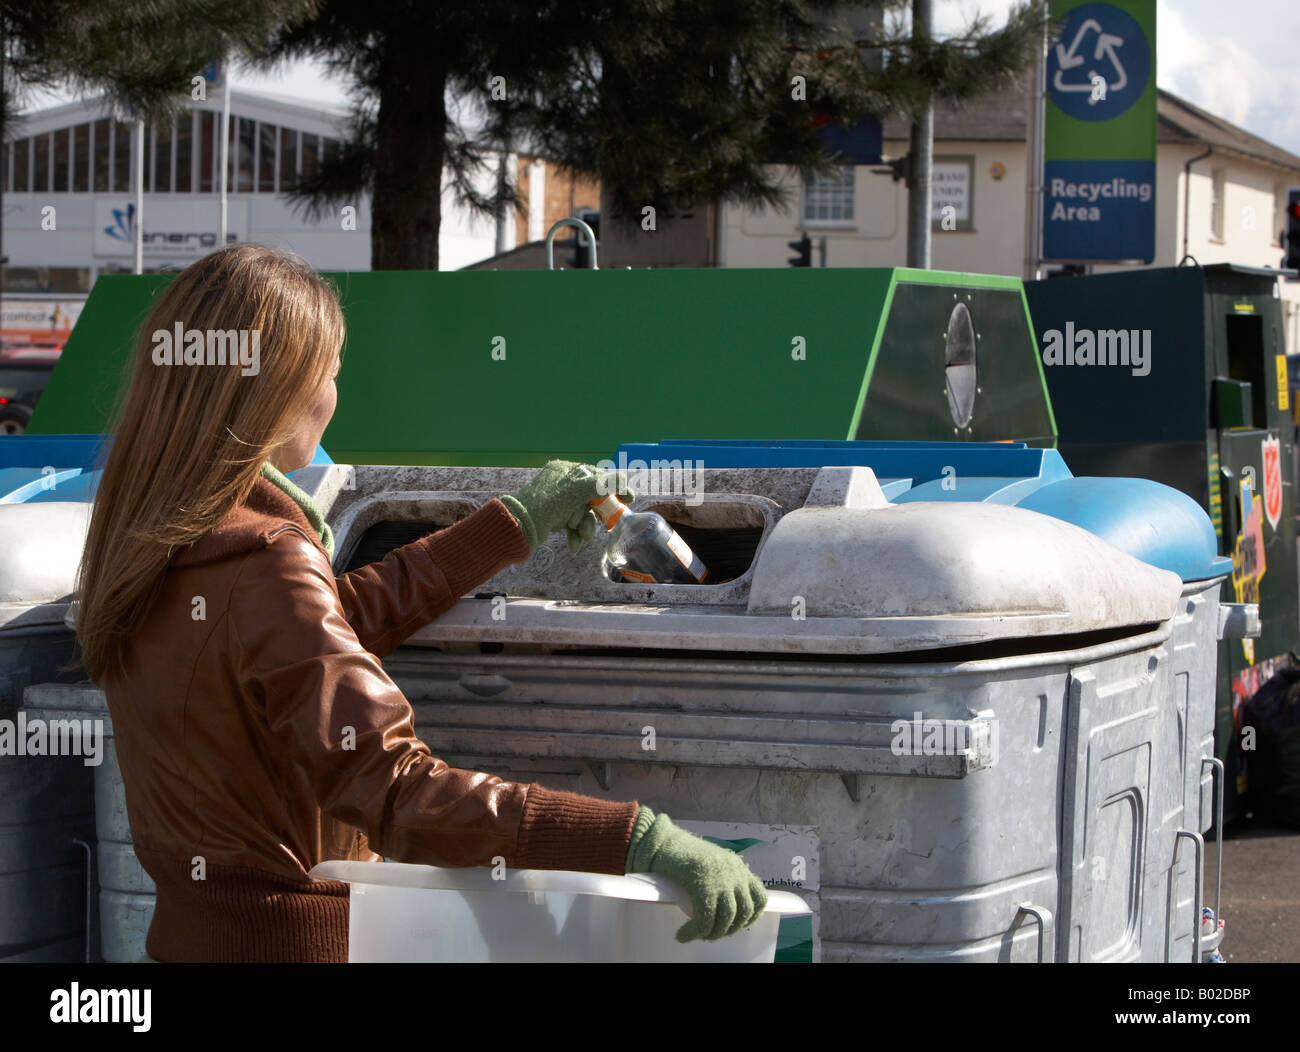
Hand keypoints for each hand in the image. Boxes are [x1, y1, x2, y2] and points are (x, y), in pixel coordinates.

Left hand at [499, 460, 633, 554]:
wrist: (517, 528)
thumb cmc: (546, 505)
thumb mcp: (577, 491)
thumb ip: (602, 485)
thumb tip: (622, 479)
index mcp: (566, 470)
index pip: (597, 475)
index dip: (614, 486)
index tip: (629, 497)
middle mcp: (562, 483)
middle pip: (591, 498)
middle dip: (596, 514)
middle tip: (609, 522)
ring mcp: (557, 501)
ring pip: (583, 514)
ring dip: (585, 527)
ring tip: (582, 537)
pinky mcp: (553, 518)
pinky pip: (572, 525)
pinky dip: (574, 535)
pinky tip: (573, 546)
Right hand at [624, 808, 767, 941]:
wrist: (660, 840)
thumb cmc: (680, 855)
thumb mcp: (710, 866)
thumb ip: (722, 882)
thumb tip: (725, 914)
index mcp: (736, 866)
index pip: (759, 897)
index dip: (751, 917)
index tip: (737, 926)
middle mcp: (733, 871)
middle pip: (744, 912)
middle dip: (729, 929)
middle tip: (711, 934)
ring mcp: (720, 877)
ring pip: (726, 918)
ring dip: (712, 933)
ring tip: (696, 935)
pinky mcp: (703, 883)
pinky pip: (704, 918)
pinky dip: (695, 932)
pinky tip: (683, 934)